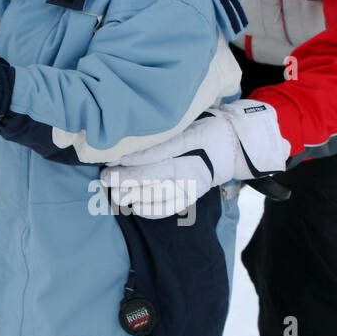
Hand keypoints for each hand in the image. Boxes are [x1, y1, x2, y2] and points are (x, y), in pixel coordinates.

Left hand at [101, 100, 290, 217]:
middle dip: (124, 179)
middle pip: (152, 176)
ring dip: (132, 195)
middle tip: (104, 177)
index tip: (111, 159)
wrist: (232, 148)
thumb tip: (132, 143)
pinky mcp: (191, 197)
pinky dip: (150, 210)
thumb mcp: (187, 125)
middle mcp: (190, 168)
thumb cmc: (205, 130)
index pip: (156, 153)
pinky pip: (168, 208)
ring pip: (157, 194)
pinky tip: (134, 206)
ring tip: (114, 192)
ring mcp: (191, 186)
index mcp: (190, 144)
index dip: (132, 158)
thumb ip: (163, 136)